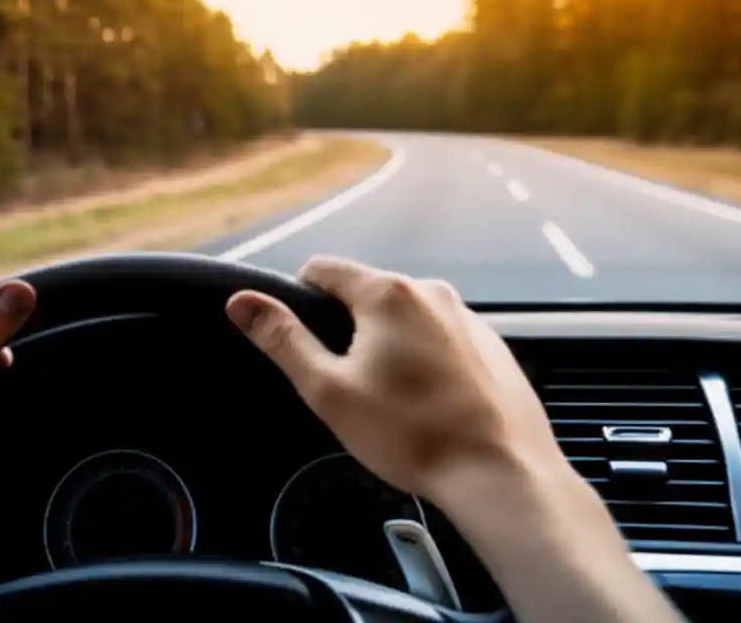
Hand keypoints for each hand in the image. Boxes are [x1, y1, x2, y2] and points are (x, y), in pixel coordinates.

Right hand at [225, 256, 567, 506]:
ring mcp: (469, 317)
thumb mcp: (329, 390)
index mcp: (388, 293)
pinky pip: (442, 340)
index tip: (302, 345)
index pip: (323, 269)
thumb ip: (283, 339)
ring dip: (388, 345)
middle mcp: (432, 291)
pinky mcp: (493, 347)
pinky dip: (426, 361)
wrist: (499, 471)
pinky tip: (429, 405)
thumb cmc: (409, 433)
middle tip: (346, 385)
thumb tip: (240, 300)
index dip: (299, 300)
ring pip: (407, 318)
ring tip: (390, 402)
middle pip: (367, 293)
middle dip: (347, 329)